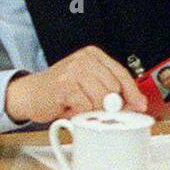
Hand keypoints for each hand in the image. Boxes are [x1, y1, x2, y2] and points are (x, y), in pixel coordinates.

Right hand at [4, 45, 147, 122]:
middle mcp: (84, 59)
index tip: (139, 105)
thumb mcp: (87, 84)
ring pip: (102, 99)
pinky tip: (71, 109)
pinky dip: (80, 114)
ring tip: (80, 108)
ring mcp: (73, 71)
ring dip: (93, 111)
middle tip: (98, 111)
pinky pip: (86, 106)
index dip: (132, 92)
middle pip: (114, 88)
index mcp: (93, 55)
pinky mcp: (65, 86)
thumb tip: (136, 104)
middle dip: (110, 105)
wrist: (30, 94)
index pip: (121, 73)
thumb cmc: (60, 91)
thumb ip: (110, 90)